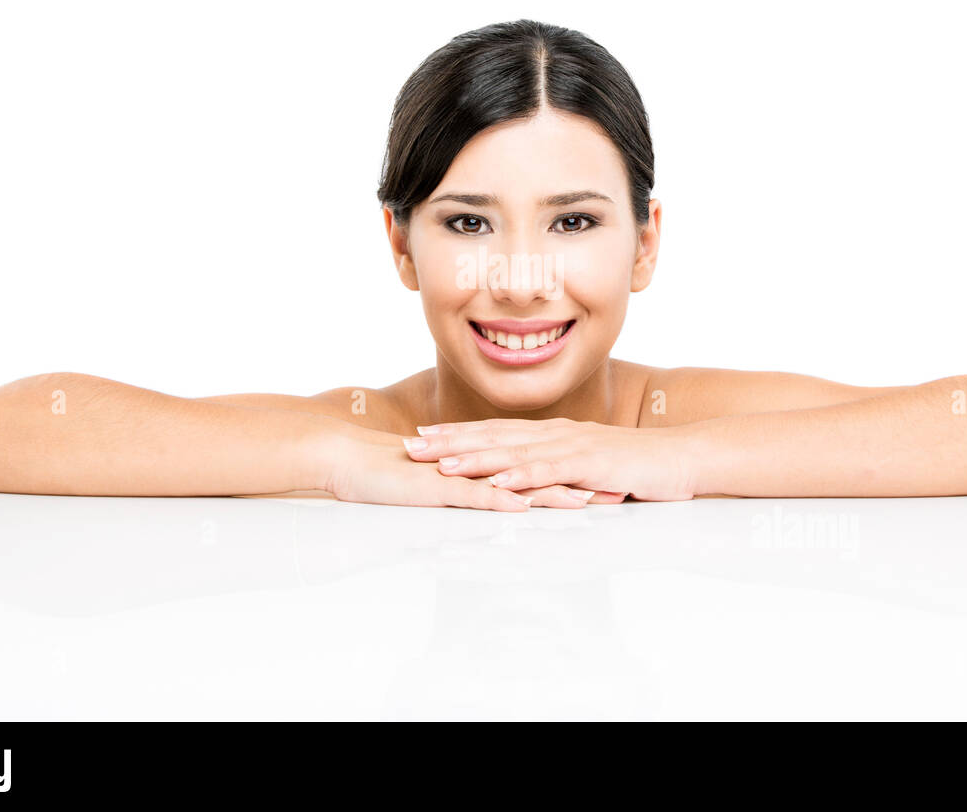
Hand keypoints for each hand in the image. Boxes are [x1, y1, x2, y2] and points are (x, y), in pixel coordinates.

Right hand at [317, 425, 600, 511]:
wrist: (348, 459)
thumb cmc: (388, 474)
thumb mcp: (440, 485)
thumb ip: (468, 489)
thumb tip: (497, 500)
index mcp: (482, 463)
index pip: (536, 467)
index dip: (573, 473)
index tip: (608, 481)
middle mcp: (478, 464)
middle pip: (538, 472)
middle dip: (579, 482)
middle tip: (619, 490)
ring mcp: (459, 474)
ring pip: (514, 482)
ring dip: (553, 493)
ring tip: (590, 502)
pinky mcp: (437, 487)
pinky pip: (473, 495)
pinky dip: (501, 501)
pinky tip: (525, 508)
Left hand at [401, 418, 696, 501]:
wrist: (681, 458)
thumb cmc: (637, 465)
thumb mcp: (588, 465)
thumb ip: (557, 469)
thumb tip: (527, 482)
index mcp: (554, 433)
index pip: (496, 430)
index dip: (457, 433)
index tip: (422, 435)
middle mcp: (557, 434)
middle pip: (494, 436)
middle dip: (450, 442)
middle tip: (412, 446)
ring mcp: (573, 446)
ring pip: (515, 451)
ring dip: (475, 457)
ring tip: (440, 463)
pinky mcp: (591, 464)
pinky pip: (550, 470)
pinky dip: (521, 475)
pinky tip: (497, 481)